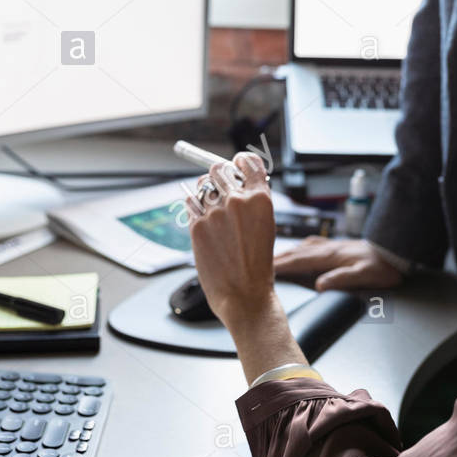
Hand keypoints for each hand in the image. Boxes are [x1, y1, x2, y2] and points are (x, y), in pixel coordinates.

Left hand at [186, 153, 277, 329]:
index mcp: (260, 199)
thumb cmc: (257, 265)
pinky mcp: (197, 225)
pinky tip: (202, 217)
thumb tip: (242, 184)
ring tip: (210, 204)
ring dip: (205, 189)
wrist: (244, 294)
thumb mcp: (266, 226)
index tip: (237, 164)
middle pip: (219, 169)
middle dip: (219, 175)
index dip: (240, 161)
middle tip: (220, 186)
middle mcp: (237, 201)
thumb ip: (254, 202)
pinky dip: (194, 206)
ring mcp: (215, 212)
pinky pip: (190, 203)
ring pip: (202, 184)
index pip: (248, 162)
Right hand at [273, 238, 403, 290]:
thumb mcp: (363, 276)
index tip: (262, 268)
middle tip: (257, 261)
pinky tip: (299, 249)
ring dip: (286, 252)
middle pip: (296, 252)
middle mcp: (327, 248)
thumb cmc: (381, 266)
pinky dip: (299, 247)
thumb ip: (341, 279)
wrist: (395, 252)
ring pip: (302, 247)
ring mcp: (331, 245)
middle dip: (276, 257)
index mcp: (330, 256)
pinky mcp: (336, 246)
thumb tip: (320, 285)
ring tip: (272, 256)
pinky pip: (311, 245)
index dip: (280, 265)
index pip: (299, 260)